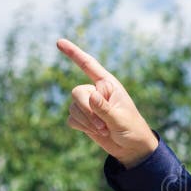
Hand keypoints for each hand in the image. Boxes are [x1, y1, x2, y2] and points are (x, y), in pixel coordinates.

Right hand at [57, 38, 157, 168]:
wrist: (131, 148)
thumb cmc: (132, 130)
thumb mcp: (120, 119)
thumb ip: (105, 109)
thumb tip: (91, 97)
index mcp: (109, 85)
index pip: (89, 65)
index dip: (74, 53)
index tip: (58, 42)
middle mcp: (96, 92)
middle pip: (77, 92)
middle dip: (86, 110)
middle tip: (103, 125)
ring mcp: (89, 105)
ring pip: (73, 107)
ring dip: (86, 122)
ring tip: (104, 130)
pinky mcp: (83, 119)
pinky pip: (71, 119)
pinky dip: (82, 127)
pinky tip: (95, 132)